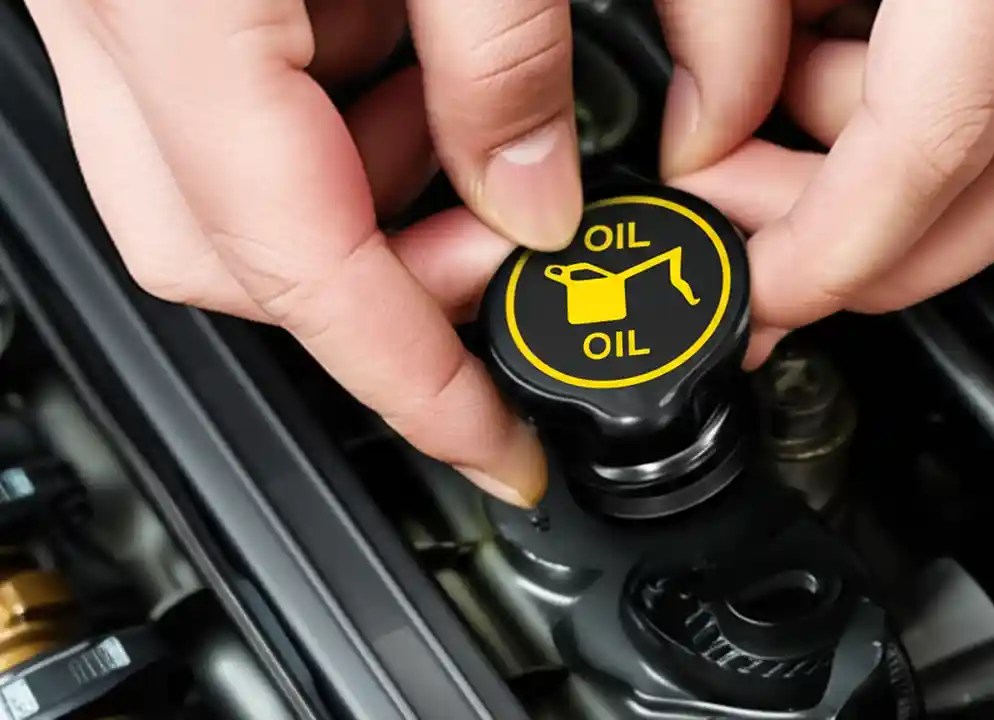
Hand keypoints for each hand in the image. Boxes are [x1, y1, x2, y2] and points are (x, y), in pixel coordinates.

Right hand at [25, 0, 592, 505]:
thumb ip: (506, 59)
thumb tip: (538, 200)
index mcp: (175, 6)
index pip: (300, 268)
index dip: (417, 387)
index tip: (497, 450)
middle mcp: (107, 14)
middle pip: (231, 261)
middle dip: (392, 292)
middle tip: (507, 245)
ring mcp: (112, 3)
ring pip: (224, 192)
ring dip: (366, 201)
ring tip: (471, 133)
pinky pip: (225, 110)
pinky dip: (334, 124)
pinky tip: (413, 63)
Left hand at [664, 0, 993, 366]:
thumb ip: (719, 22)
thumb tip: (708, 137)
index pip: (935, 149)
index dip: (830, 251)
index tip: (755, 293)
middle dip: (872, 246)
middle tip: (763, 241)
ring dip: (889, 170)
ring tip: (772, 108)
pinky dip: (917, 105)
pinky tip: (829, 53)